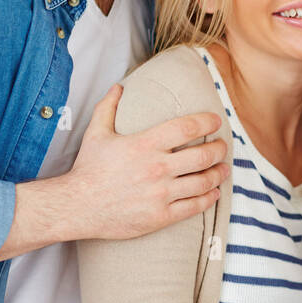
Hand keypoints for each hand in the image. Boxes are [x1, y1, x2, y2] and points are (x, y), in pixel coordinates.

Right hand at [66, 84, 229, 239]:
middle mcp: (157, 168)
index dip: (207, 122)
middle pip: (203, 155)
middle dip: (219, 149)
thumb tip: (119, 87)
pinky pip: (194, 206)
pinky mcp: (161, 216)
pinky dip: (209, 197)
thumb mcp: (96, 133)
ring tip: (224, 168)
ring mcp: (161, 193)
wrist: (77, 207)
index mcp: (145, 144)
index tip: (216, 121)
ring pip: (203, 181)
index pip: (187, 128)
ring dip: (219, 173)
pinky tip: (214, 192)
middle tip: (223, 146)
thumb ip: (109, 107)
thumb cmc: (88, 169)